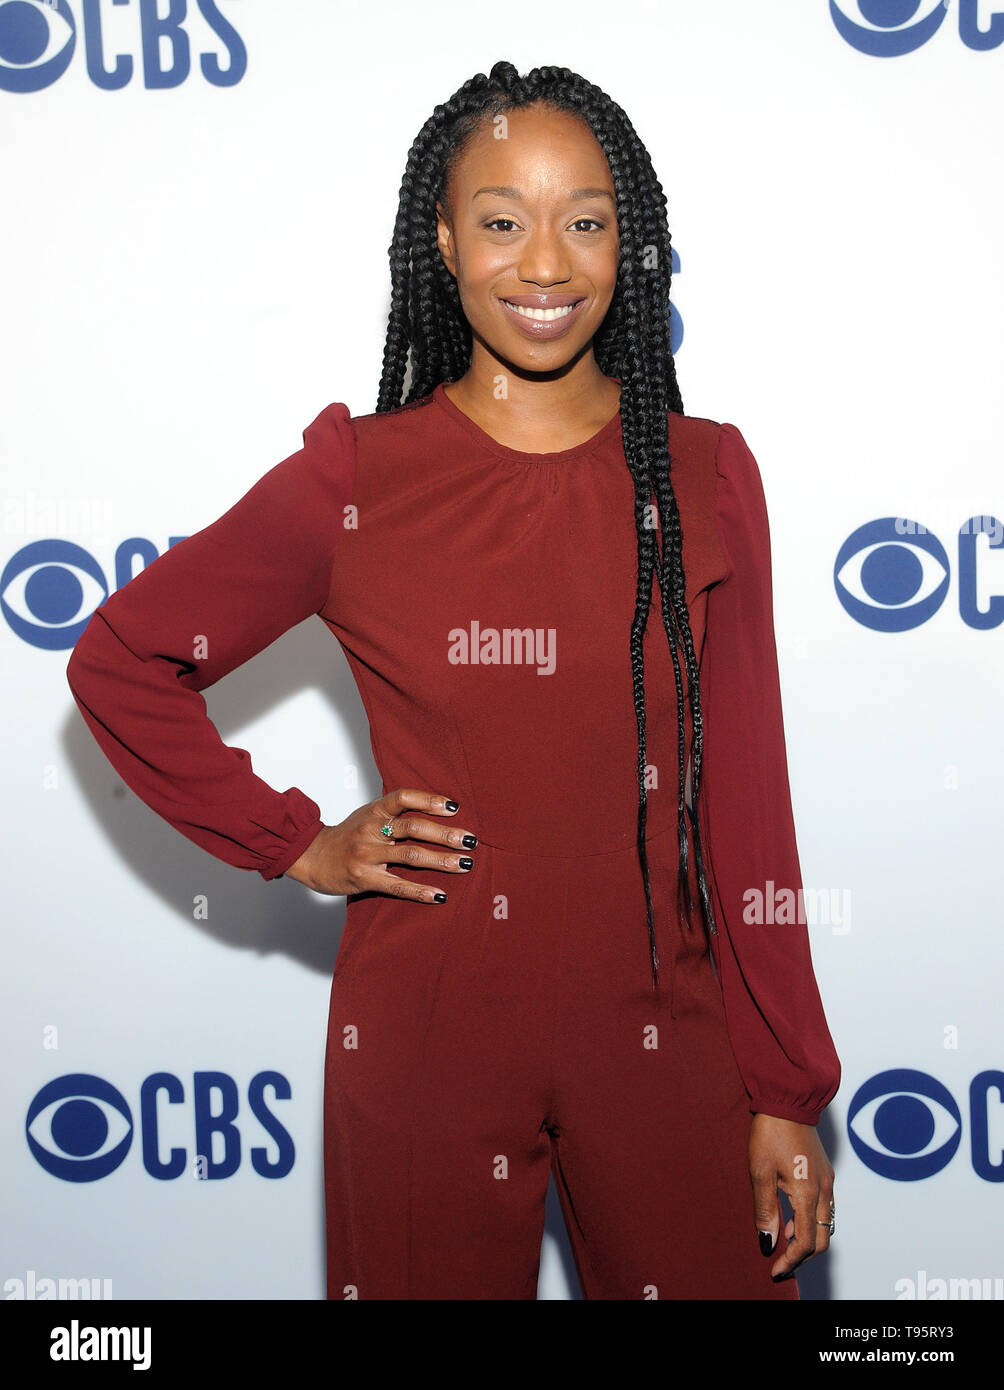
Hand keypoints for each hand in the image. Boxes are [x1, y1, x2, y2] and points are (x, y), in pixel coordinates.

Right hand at [283, 787, 476, 901]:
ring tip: (464, 864)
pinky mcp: (364, 879)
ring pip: (410, 856)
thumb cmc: (346, 835)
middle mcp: (371, 830)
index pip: (404, 798)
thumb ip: (395, 812)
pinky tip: (439, 894)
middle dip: (446, 835)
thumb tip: (436, 809)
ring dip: (441, 860)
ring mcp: (367, 855)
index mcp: (374, 811)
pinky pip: (397, 886)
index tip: (454, 807)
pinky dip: (420, 891)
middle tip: (470, 841)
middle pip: (414, 828)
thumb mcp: (367, 815)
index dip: (430, 800)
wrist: (310, 856)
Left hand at [748, 1113, 834, 1280]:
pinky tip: (790, 1218)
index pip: (804, 1242)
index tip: (774, 1270)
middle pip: (820, 1239)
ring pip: (824, 1225)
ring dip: (806, 1239)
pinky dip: (809, 1221)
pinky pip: (824, 1208)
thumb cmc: (770, 1133)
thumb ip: (765, 1211)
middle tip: (780, 1264)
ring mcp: (828, 1181)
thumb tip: (768, 1243)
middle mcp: (824, 1191)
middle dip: (801, 1256)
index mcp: (808, 1193)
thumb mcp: (760, 1173)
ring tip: (781, 1240)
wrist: (788, 1100)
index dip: (790, 1261)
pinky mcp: (825, 1173)